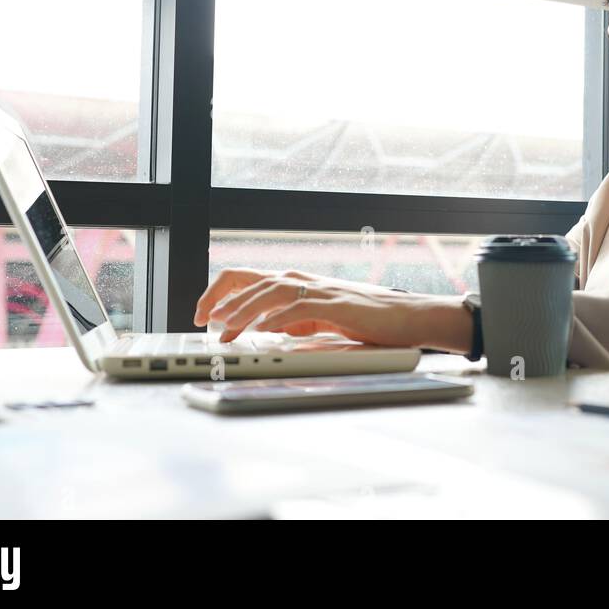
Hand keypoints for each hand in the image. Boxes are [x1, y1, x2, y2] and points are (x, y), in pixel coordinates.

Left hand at [194, 267, 469, 349]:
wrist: (406, 317)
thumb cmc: (368, 319)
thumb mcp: (322, 318)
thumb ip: (295, 320)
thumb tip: (268, 329)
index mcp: (297, 282)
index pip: (248, 277)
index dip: (220, 292)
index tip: (203, 314)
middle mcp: (303, 280)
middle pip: (251, 279)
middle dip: (220, 299)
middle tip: (201, 320)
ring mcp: (318, 290)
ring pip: (268, 292)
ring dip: (242, 311)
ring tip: (224, 329)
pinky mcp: (333, 304)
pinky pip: (296, 309)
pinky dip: (275, 318)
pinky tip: (261, 330)